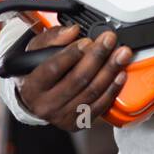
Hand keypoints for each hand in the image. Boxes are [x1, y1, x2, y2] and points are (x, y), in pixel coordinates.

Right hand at [16, 26, 130, 131]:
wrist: (36, 100)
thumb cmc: (36, 73)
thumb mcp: (36, 51)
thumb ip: (52, 38)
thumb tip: (72, 31)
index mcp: (32, 87)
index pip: (52, 69)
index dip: (72, 54)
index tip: (87, 41)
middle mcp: (46, 105)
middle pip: (77, 80)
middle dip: (97, 57)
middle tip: (109, 41)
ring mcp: (63, 116)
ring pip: (91, 92)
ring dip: (110, 71)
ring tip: (121, 54)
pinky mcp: (78, 122)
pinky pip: (100, 105)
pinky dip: (113, 89)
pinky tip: (120, 74)